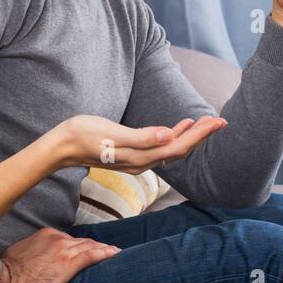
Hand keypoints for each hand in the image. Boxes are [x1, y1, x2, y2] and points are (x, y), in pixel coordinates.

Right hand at [0, 227, 121, 282]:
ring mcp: (63, 250)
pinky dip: (104, 252)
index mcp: (45, 235)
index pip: (69, 239)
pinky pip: (91, 255)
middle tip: (107, 248)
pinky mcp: (67, 263)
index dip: (79, 244)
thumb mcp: (22, 252)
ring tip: (114, 251)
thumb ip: (35, 250)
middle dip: (94, 245)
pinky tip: (114, 252)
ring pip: (88, 246)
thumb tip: (39, 257)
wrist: (6, 280)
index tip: (86, 248)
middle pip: (81, 241)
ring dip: (102, 248)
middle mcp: (56, 239)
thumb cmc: (9, 270)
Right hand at [49, 114, 227, 172]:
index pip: (179, 147)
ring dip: (191, 136)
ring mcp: (137, 159)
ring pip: (173, 149)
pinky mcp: (131, 153)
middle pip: (180, 150)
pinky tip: (180, 126)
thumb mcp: (112, 133)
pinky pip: (161, 147)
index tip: (218, 122)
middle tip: (221, 120)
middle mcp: (143, 162)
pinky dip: (175, 136)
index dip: (200, 135)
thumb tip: (169, 135)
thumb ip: (142, 137)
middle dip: (202, 135)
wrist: (61, 146)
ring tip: (207, 121)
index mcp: (141, 157)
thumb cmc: (83, 135)